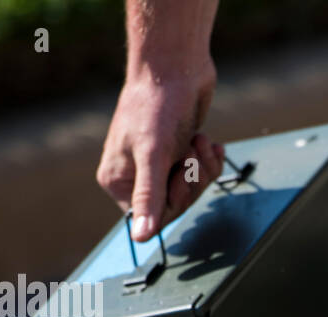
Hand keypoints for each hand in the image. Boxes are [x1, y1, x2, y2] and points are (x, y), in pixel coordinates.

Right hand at [96, 64, 224, 241]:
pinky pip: (202, 173)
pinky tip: (210, 141)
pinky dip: (210, 158)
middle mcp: (135, 175)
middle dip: (193, 180)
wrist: (177, 66)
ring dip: (203, 167)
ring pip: (193, 188)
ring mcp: (160, 163)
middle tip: (192, 152)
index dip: (176, 201)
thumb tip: (140, 239)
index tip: (181, 177)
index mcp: (117, 181)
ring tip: (199, 141)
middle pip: (177, 204)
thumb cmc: (157, 106)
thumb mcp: (153, 155)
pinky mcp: (180, 151)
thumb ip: (149, 198)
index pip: (153, 218)